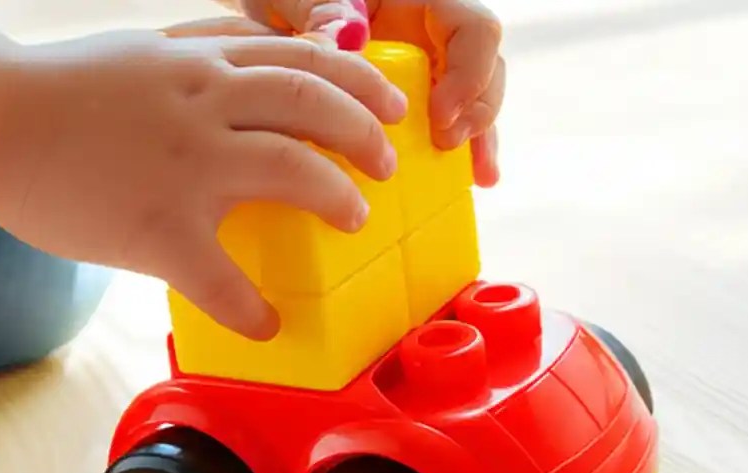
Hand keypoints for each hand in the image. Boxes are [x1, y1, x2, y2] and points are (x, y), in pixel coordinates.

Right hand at [0, 29, 406, 339]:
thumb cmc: (59, 91)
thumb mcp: (142, 50)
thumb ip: (201, 52)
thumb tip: (257, 56)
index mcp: (201, 63)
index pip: (304, 61)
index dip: (360, 84)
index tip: (387, 108)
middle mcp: (204, 103)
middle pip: (315, 105)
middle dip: (365, 136)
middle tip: (386, 166)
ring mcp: (184, 163)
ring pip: (294, 170)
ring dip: (338, 197)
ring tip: (354, 221)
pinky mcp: (156, 226)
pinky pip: (222, 277)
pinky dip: (252, 308)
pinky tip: (267, 324)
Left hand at [236, 0, 505, 186]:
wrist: (263, 37)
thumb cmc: (281, 7)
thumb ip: (316, 5)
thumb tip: (346, 33)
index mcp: (413, 2)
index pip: (473, 29)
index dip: (470, 70)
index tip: (438, 113)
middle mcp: (428, 35)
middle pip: (485, 68)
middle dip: (478, 110)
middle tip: (446, 144)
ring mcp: (424, 71)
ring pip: (472, 100)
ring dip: (479, 138)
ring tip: (477, 175)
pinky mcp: (412, 107)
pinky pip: (447, 126)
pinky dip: (461, 153)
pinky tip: (475, 179)